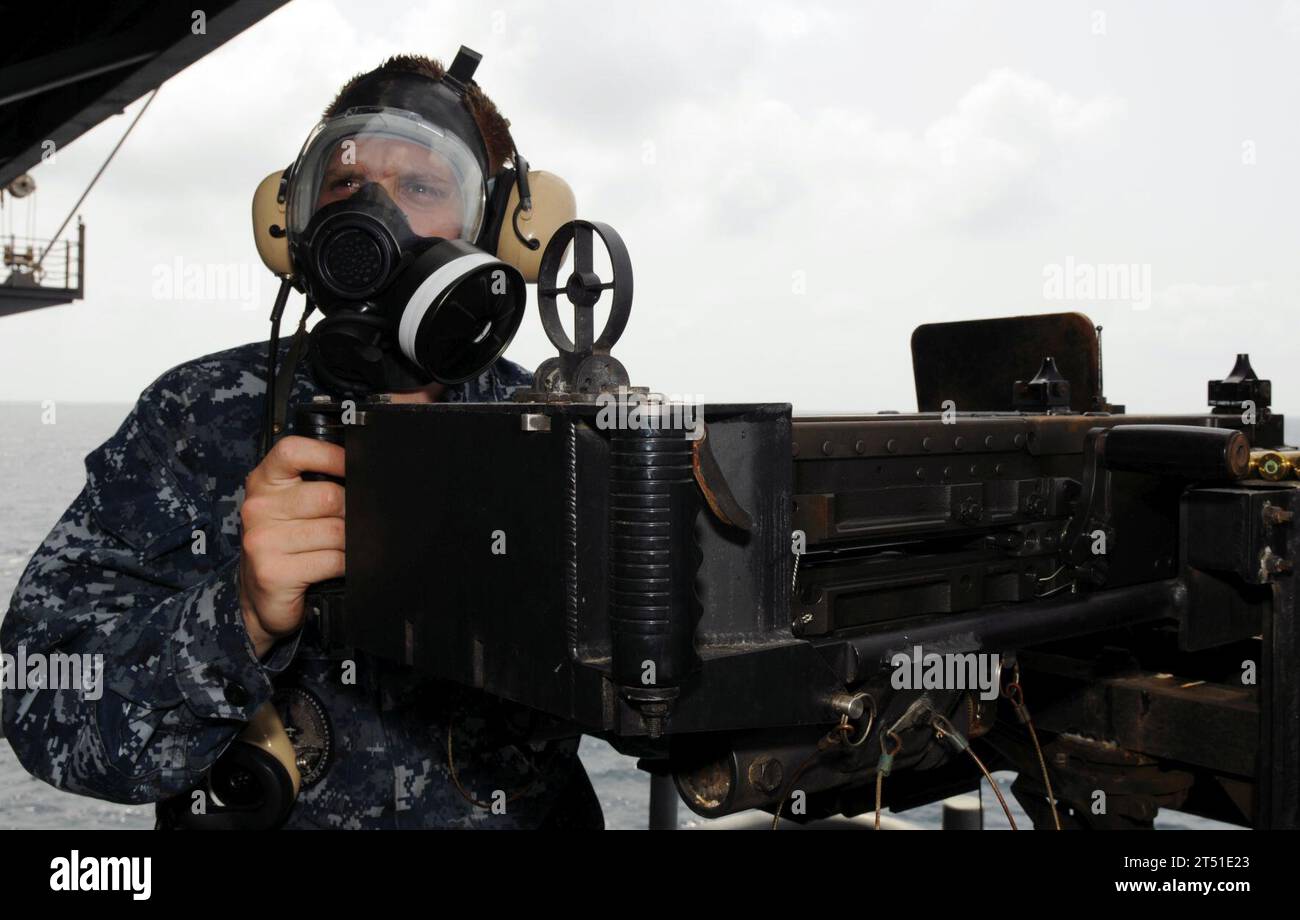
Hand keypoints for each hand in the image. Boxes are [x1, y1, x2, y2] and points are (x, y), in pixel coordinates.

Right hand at [237, 436, 344, 657]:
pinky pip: (333, 560)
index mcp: (263, 482)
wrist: (262, 598)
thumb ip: (316, 486)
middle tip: (350, 526)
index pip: (294, 451)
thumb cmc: (284, 546)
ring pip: (336, 531)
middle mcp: (258, 508)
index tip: (352, 467)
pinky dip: (345, 565)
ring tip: (341, 549)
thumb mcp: (292, 507)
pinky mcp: (274, 572)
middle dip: (350, 513)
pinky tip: (336, 568)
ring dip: (349, 543)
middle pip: (329, 496)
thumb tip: (362, 478)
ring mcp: (263, 541)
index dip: (330, 455)